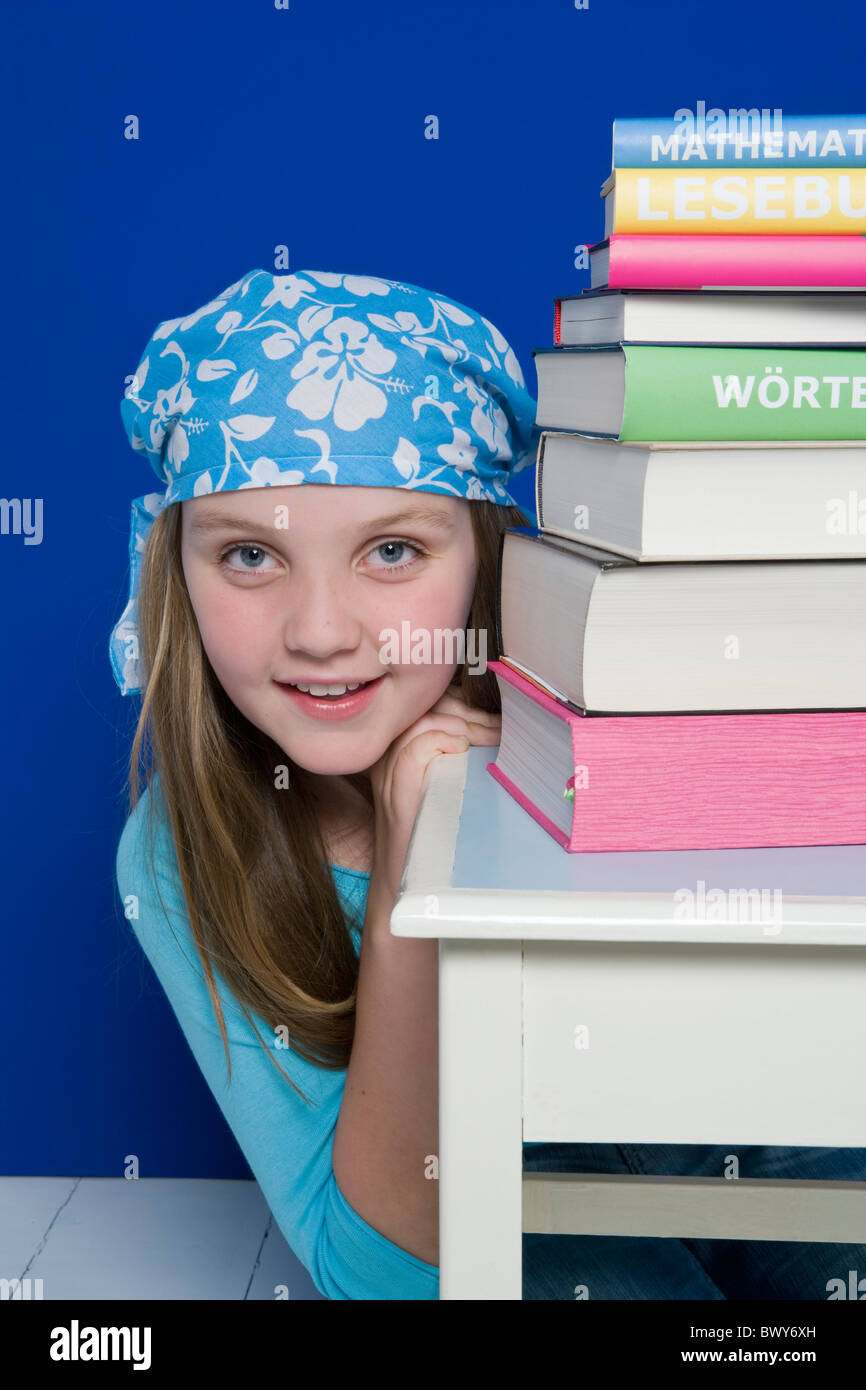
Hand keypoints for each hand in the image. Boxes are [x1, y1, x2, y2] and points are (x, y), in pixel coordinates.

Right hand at [366, 684, 500, 910]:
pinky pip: (413, 750)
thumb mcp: (441, 785)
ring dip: (464, 724)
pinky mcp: (396, 795)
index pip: (424, 702)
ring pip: (420, 722)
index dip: (460, 700)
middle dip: (469, 710)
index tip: (492, 714)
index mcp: (395, 748)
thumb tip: (500, 732)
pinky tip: (464, 749)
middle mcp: (386, 756)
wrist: (403, 885)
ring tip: (491, 739)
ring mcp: (388, 775)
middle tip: (501, 728)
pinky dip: (441, 740)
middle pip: (423, 707)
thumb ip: (456, 758)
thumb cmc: (429, 834)